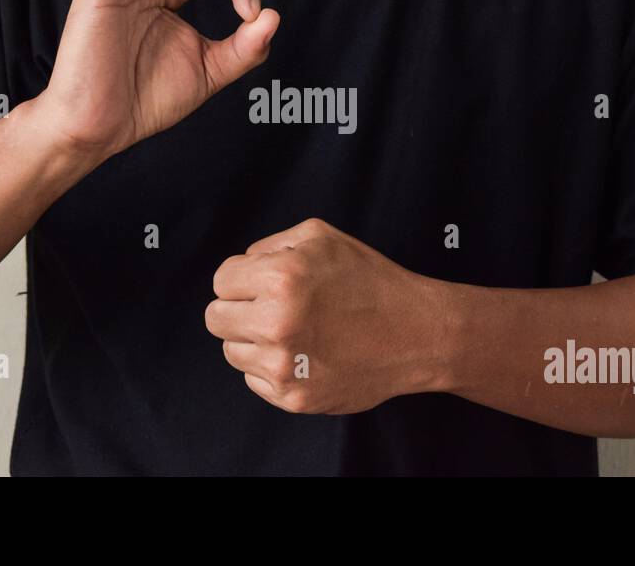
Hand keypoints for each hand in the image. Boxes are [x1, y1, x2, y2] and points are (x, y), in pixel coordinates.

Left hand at [206, 219, 450, 413]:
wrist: (418, 334)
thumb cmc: (371, 280)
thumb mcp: (322, 238)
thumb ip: (270, 246)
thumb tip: (240, 268)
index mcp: (281, 278)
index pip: (222, 280)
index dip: (243, 278)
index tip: (265, 283)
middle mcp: (277, 323)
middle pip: (216, 318)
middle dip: (241, 309)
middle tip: (275, 307)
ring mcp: (284, 365)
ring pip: (232, 350)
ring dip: (255, 340)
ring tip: (297, 331)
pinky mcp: (293, 397)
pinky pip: (254, 379)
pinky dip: (273, 367)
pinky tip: (307, 354)